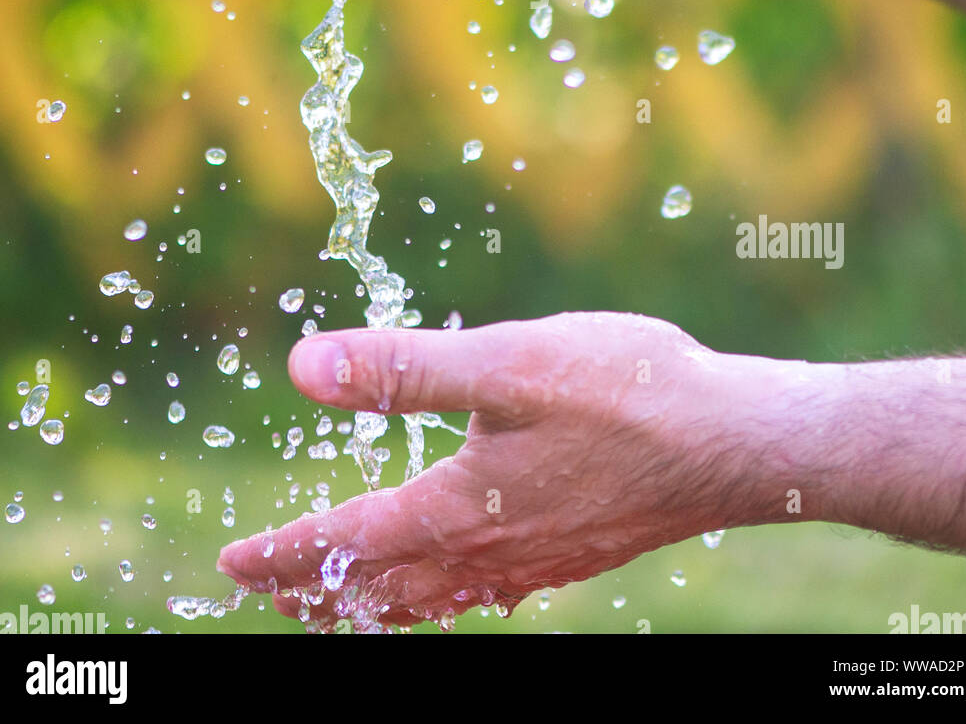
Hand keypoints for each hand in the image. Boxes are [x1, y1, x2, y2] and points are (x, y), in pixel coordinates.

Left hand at [216, 312, 823, 628]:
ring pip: (428, 602)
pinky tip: (452, 581)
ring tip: (338, 598)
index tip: (232, 561)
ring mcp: (533, 562)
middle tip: (266, 588)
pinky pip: (479, 596)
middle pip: (378, 591)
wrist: (733, 443)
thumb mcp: (506, 363)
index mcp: (459, 508)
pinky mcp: (570, 553)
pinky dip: (434, 599)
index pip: (344, 543)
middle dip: (313, 591)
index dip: (282, 552)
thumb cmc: (627, 391)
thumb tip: (302, 366)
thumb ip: (403, 368)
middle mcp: (488, 551)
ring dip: (370, 601)